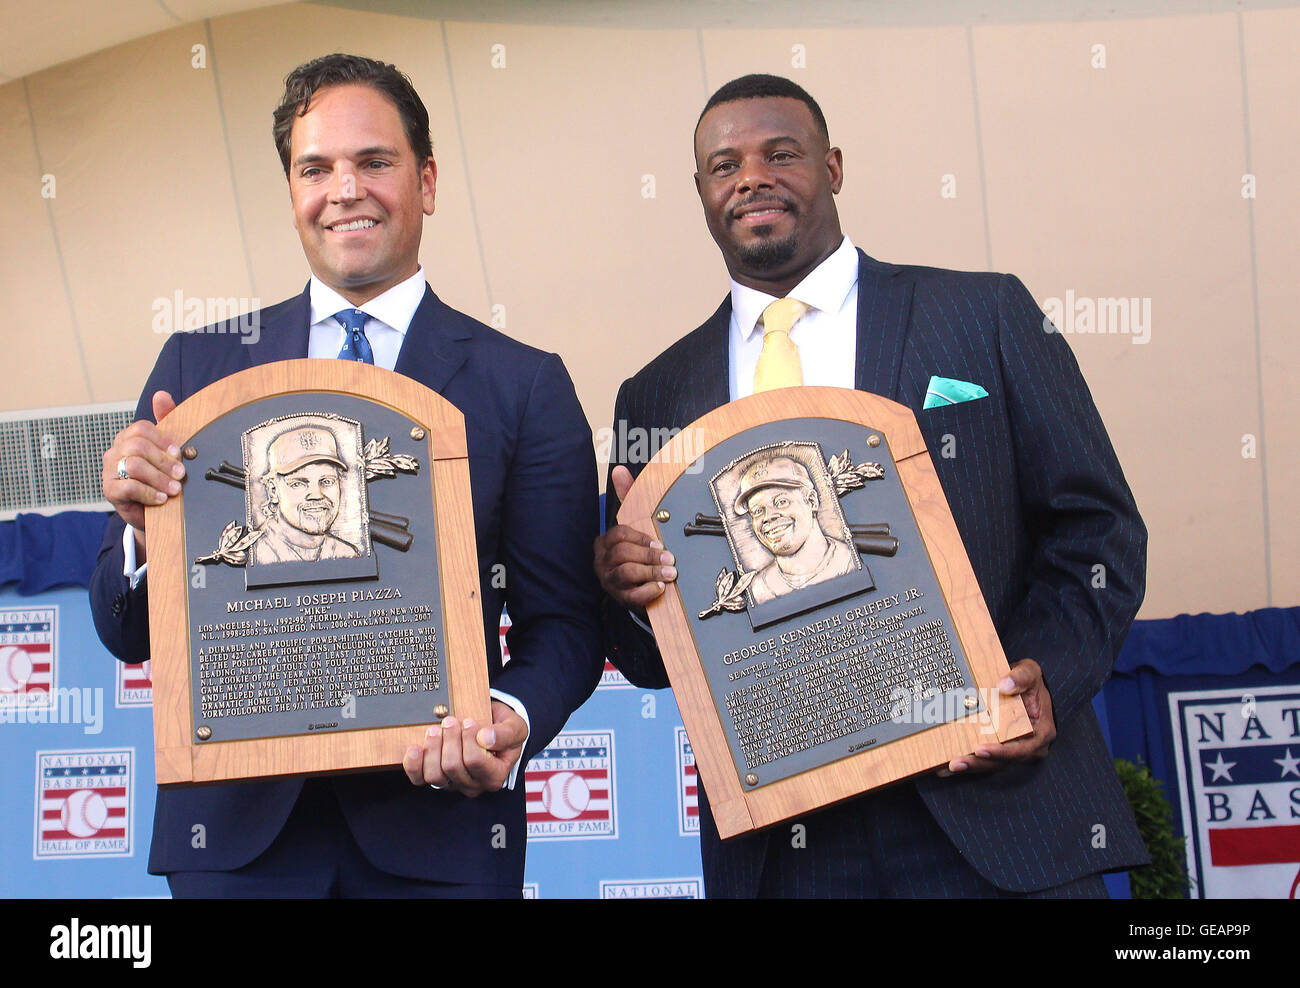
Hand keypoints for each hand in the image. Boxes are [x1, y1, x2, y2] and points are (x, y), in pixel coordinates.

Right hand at [101, 391, 182, 555]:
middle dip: (164, 461)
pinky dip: (149, 492)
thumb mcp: (167, 451)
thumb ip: (167, 422)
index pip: (141, 428)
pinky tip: (161, 498)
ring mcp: (110, 470)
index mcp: (129, 438)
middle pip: (138, 446)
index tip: (179, 453)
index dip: (162, 440)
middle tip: (181, 474)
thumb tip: (161, 395)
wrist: (152, 511)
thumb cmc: (160, 477)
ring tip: (174, 489)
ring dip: (159, 478)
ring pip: (133, 465)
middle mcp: (116, 451)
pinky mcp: (109, 490)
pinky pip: (128, 486)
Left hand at [402, 700, 526, 796]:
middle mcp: (473, 785)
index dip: (468, 739)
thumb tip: (485, 738)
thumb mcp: (515, 727)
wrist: (491, 727)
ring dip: (432, 748)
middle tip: (450, 721)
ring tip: (436, 729)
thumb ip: (505, 733)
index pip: (475, 762)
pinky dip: (413, 764)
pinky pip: (419, 779)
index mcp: (495, 776)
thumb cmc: (503, 729)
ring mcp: (453, 784)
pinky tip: (415, 748)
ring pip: (435, 776)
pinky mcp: (435, 779)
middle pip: (453, 767)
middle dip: (449, 740)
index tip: (469, 722)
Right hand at [593, 465, 676, 611]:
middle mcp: (603, 561)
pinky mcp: (620, 598)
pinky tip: (661, 588)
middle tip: (671, 558)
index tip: (659, 540)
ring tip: (671, 573)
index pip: (618, 535)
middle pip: (623, 554)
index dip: (640, 537)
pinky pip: (631, 595)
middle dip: (649, 555)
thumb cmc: (635, 552)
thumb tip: (619, 470)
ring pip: (626, 573)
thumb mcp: (633, 527)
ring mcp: (609, 581)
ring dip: (651, 572)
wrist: (635, 586)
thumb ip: (627, 497)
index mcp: (605, 542)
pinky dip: (647, 591)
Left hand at [937, 658, 1055, 776]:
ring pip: (989, 764)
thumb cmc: (1028, 682)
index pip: (1021, 749)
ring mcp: (1011, 750)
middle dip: (978, 763)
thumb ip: (1021, 677)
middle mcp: (1027, 747)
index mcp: (1040, 733)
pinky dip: (965, 762)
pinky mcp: (997, 750)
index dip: (1001, 752)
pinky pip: (981, 759)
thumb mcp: (1030, 672)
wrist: (1022, 686)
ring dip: (968, 766)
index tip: (980, 749)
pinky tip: (944, 767)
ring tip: (946, 767)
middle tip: (955, 763)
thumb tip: (1004, 685)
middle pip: (1001, 761)